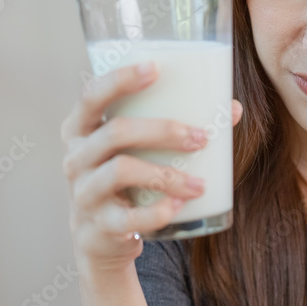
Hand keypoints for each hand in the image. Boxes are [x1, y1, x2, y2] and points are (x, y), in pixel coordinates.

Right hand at [61, 61, 242, 272]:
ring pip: (121, 171)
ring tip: (200, 184)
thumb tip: (231, 108)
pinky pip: (127, 218)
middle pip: (115, 132)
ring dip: (166, 175)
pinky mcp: (98, 225)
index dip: (120, 79)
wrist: (100, 236)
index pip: (92, 95)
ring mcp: (83, 192)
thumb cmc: (126, 178)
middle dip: (162, 131)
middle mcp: (75, 157)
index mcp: (81, 128)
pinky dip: (156, 212)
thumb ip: (174, 126)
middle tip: (201, 138)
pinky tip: (179, 206)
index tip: (156, 69)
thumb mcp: (137, 150)